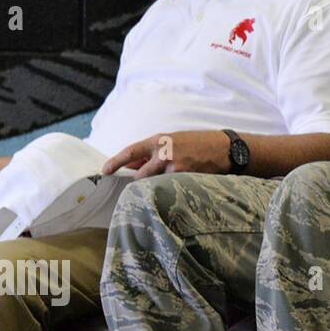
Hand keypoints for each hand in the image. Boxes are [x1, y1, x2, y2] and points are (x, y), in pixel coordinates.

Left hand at [101, 130, 231, 178]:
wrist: (225, 148)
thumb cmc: (199, 144)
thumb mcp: (174, 142)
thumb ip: (153, 153)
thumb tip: (132, 164)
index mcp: (159, 140)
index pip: (131, 151)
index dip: (115, 162)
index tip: (105, 171)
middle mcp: (164, 151)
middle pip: (140, 175)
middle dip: (142, 183)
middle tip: (147, 187)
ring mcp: (174, 165)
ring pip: (154, 183)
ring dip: (156, 187)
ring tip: (169, 186)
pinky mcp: (184, 176)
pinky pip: (168, 188)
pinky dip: (170, 190)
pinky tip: (180, 188)